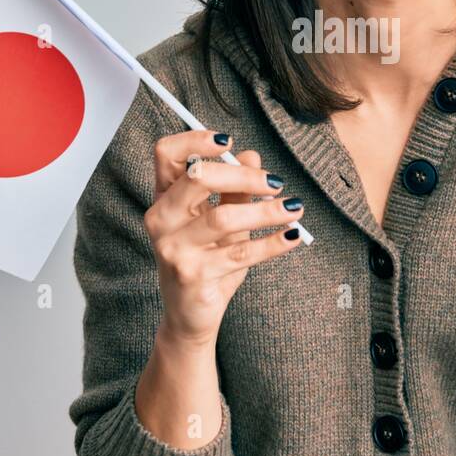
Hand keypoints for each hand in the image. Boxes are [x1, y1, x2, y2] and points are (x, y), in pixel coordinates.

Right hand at [143, 130, 304, 346]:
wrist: (191, 315)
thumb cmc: (206, 261)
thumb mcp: (221, 220)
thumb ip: (234, 190)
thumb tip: (251, 156)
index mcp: (164, 198)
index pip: (166, 154)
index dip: (195, 140)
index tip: (228, 140)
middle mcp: (161, 219)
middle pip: (198, 177)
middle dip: (243, 175)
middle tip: (275, 182)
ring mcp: (172, 248)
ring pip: (223, 217)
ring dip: (266, 211)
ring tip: (294, 209)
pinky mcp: (192, 274)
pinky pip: (240, 252)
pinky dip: (272, 243)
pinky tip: (292, 236)